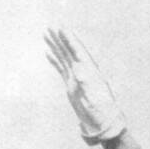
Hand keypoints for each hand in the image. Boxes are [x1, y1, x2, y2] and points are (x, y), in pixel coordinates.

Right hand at [45, 28, 126, 143]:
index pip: (79, 52)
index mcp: (91, 72)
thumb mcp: (94, 98)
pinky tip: (48, 53)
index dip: (70, 40)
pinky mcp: (72, 85)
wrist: (102, 123)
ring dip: (56, 45)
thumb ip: (87, 84)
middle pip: (71, 51)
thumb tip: (78, 69)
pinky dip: (55, 60)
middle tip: (52, 25)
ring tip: (47, 34)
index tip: (61, 28)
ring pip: (65, 57)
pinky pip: (62, 68)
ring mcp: (78, 77)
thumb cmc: (101, 112)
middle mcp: (84, 72)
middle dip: (62, 38)